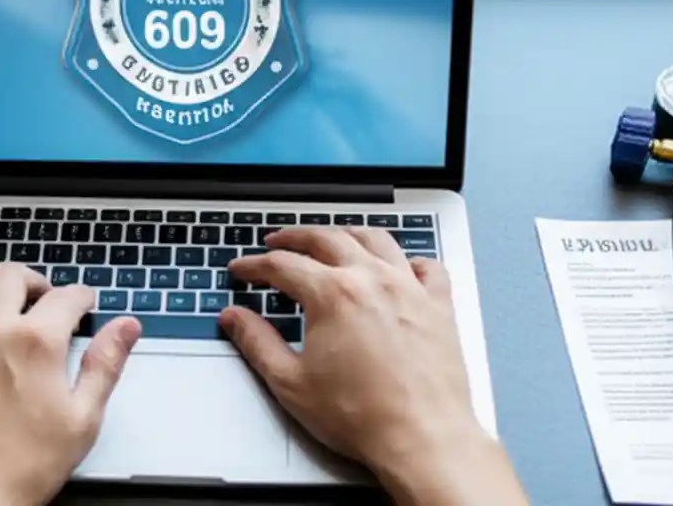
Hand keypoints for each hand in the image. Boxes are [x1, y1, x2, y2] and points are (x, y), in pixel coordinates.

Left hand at [0, 265, 141, 505]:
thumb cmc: (19, 469)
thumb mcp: (81, 420)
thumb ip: (105, 365)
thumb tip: (126, 328)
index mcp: (35, 341)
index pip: (66, 296)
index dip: (81, 297)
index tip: (82, 304)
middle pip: (12, 276)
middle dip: (34, 282)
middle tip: (41, 299)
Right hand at [220, 227, 526, 505]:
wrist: (422, 439)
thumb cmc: (360, 416)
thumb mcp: (291, 383)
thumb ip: (257, 343)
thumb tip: (233, 318)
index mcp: (332, 294)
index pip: (282, 265)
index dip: (254, 265)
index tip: (241, 270)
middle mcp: (371, 279)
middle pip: (326, 239)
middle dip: (294, 237)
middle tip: (276, 242)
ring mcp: (410, 288)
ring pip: (376, 239)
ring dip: (347, 234)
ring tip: (332, 240)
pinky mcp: (440, 306)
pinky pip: (428, 266)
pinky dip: (410, 260)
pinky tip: (401, 267)